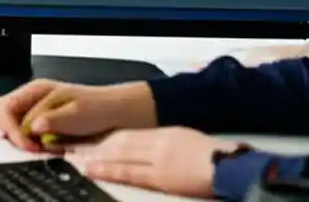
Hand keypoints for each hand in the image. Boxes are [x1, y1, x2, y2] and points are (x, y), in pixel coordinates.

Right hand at [0, 79, 156, 152]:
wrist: (119, 114)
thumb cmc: (100, 107)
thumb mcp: (77, 112)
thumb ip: (52, 119)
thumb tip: (32, 126)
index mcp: (36, 90)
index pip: (5, 107)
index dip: (12, 129)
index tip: (27, 145)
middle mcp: (32, 100)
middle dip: (8, 132)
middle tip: (29, 146)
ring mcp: (35, 113)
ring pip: (8, 125)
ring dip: (17, 139)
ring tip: (37, 147)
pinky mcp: (41, 127)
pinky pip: (23, 136)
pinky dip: (27, 144)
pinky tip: (43, 148)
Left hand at [66, 127, 238, 198]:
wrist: (232, 167)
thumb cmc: (218, 159)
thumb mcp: (191, 143)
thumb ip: (171, 146)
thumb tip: (154, 150)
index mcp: (167, 133)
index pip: (131, 135)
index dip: (109, 138)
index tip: (94, 141)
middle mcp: (159, 142)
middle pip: (121, 142)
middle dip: (98, 145)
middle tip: (76, 147)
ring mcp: (158, 158)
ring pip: (120, 154)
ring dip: (97, 156)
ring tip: (78, 159)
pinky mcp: (161, 175)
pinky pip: (130, 172)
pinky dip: (109, 170)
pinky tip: (95, 170)